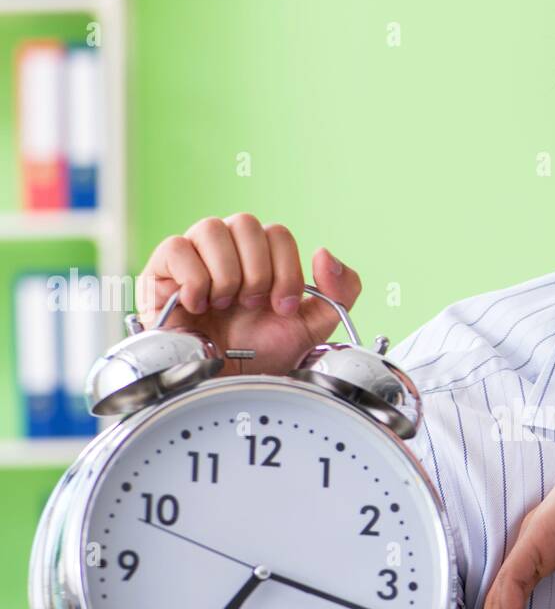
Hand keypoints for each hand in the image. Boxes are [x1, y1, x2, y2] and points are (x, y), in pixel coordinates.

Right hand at [135, 213, 362, 376]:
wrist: (223, 385)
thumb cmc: (261, 355)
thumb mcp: (314, 327)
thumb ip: (341, 291)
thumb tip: (325, 253)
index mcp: (261, 257)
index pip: (278, 233)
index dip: (286, 270)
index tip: (283, 307)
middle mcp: (227, 249)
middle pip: (246, 223)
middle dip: (259, 272)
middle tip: (253, 306)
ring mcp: (193, 256)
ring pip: (211, 228)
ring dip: (227, 274)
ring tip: (224, 305)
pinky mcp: (160, 271)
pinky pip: (176, 247)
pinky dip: (193, 278)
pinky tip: (198, 305)